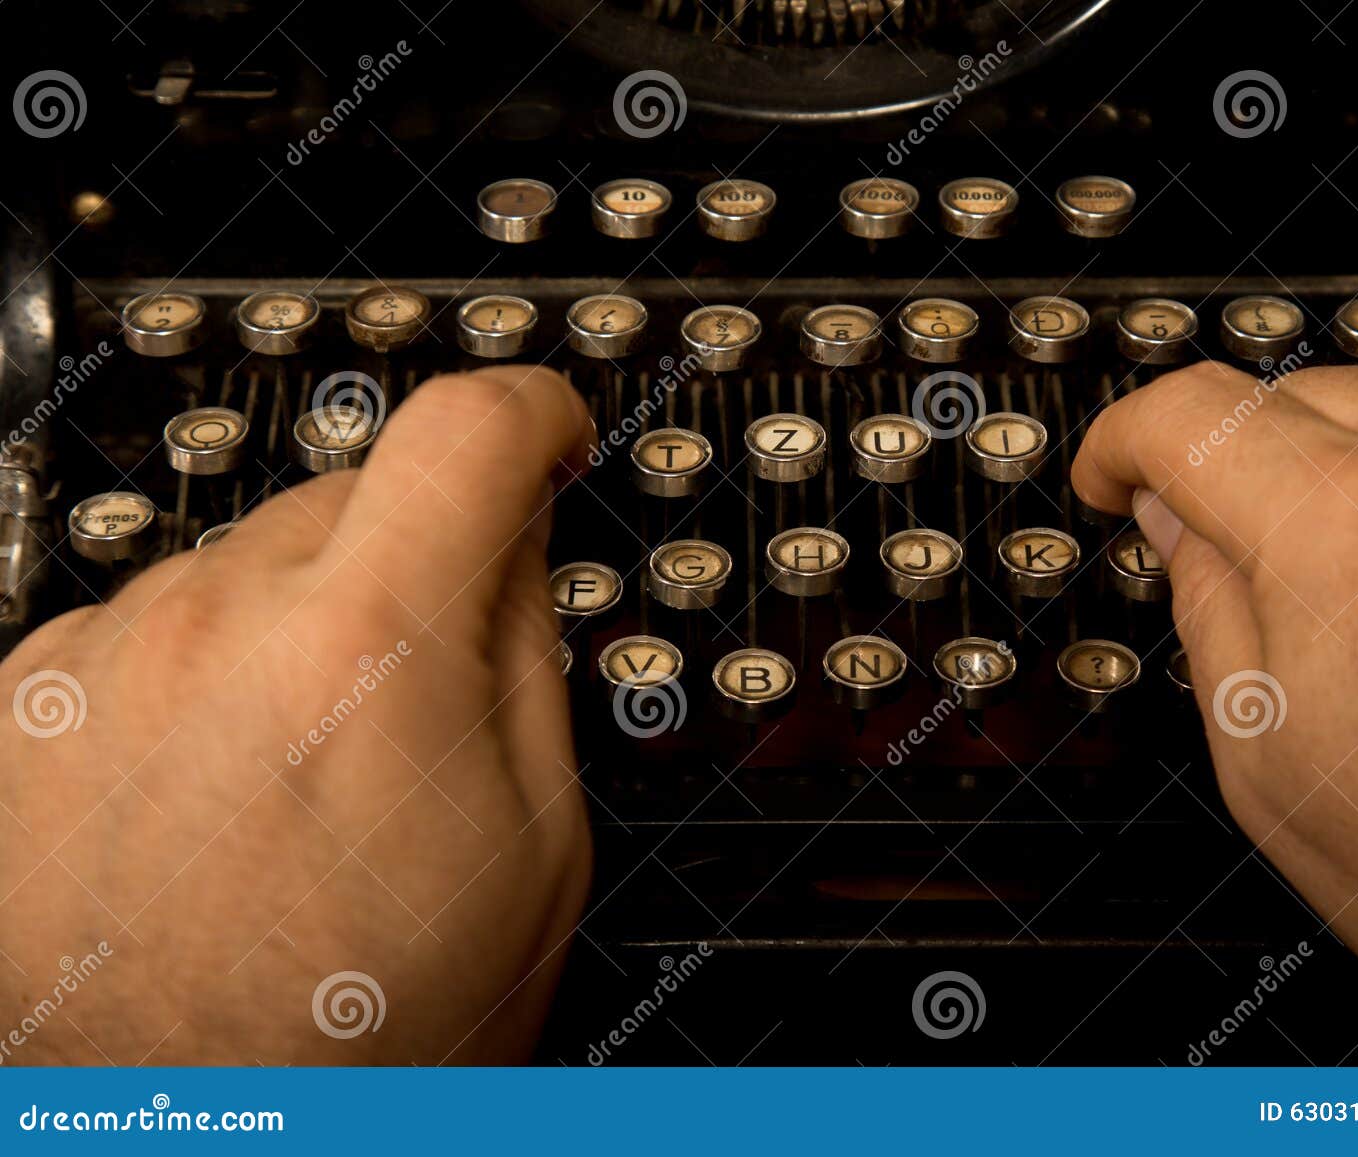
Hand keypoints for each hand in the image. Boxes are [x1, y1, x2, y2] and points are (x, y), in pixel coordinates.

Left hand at [0, 365, 594, 1063]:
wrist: (167, 1138)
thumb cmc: (353, 1040)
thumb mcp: (531, 850)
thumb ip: (526, 658)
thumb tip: (510, 548)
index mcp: (368, 654)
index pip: (464, 434)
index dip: (527, 410)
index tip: (540, 429)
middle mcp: (214, 628)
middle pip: (350, 499)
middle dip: (408, 565)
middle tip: (420, 694)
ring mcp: (100, 664)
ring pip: (242, 571)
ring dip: (292, 632)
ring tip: (299, 786)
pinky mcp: (19, 709)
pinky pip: (147, 634)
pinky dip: (197, 682)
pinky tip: (212, 799)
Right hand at [1072, 348, 1357, 1061]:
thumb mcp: (1265, 757)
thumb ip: (1208, 606)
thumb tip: (1176, 521)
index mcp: (1334, 526)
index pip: (1187, 413)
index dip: (1122, 442)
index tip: (1116, 477)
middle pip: (1289, 392)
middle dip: (1231, 457)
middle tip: (1222, 536)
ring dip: (1351, 438)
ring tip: (1346, 528)